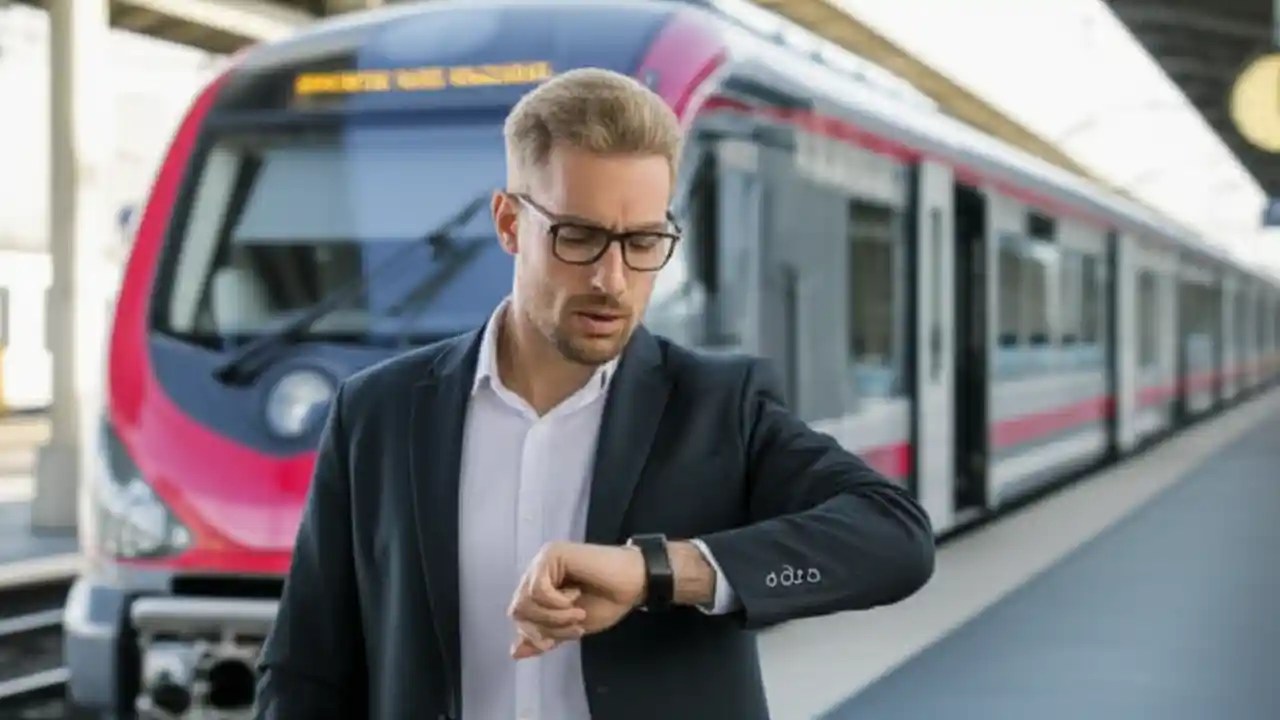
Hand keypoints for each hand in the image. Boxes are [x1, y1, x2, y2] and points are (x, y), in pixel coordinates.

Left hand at [507, 542, 645, 659]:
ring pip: (526, 601)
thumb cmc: (606, 602)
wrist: (632, 584)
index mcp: (539, 589)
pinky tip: (576, 595)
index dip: (536, 636)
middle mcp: (536, 573)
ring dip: (555, 616)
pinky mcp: (551, 555)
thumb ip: (545, 636)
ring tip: (578, 613)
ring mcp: (542, 562)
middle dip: (547, 628)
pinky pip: (539, 589)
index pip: (519, 618)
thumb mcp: (570, 627)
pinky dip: (557, 602)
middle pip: (518, 610)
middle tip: (576, 627)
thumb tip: (515, 652)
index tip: (565, 638)